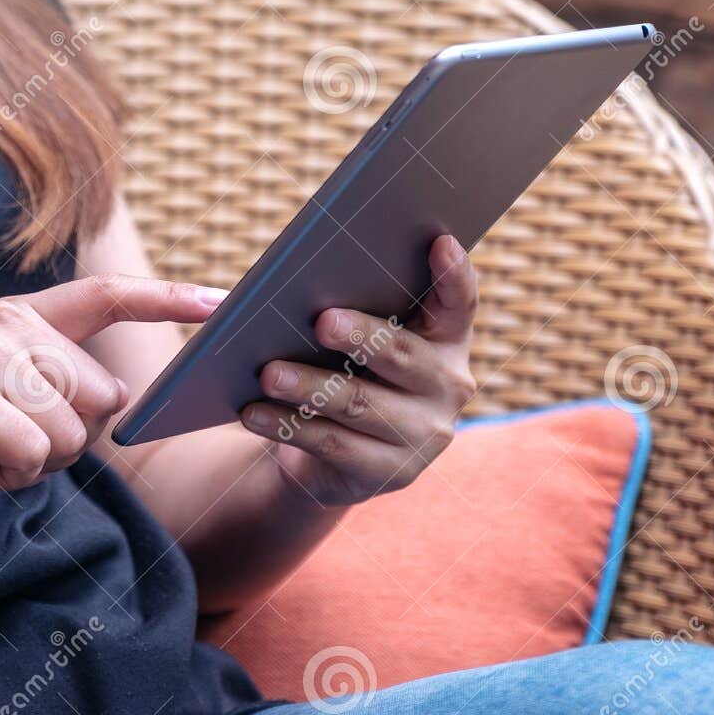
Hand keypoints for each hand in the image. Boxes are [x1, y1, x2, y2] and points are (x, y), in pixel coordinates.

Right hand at [0, 274, 223, 530]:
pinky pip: (38, 455)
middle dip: (69, 437)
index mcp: (23, 317)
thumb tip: (119, 401)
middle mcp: (6, 323)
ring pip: (74, 432)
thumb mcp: (17, 401)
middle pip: (103, 395)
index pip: (108, 296)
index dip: (169, 298)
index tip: (225, 301)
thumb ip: (65, 387)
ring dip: (39, 461)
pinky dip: (11, 476)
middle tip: (9, 438)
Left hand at [240, 235, 477, 505]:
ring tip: (267, 371)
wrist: (336, 456)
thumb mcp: (355, 337)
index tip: (436, 240)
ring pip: (362, 404)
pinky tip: (252, 411)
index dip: (454, 273)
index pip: (461, 301)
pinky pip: (333, 445)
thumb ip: (351, 305)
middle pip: (406, 356)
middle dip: (363, 337)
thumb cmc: (343, 369)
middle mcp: (449, 386)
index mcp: (446, 340)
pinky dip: (288, 425)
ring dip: (310, 386)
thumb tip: (295, 278)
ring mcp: (424, 436)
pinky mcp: (389, 474)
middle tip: (322, 320)